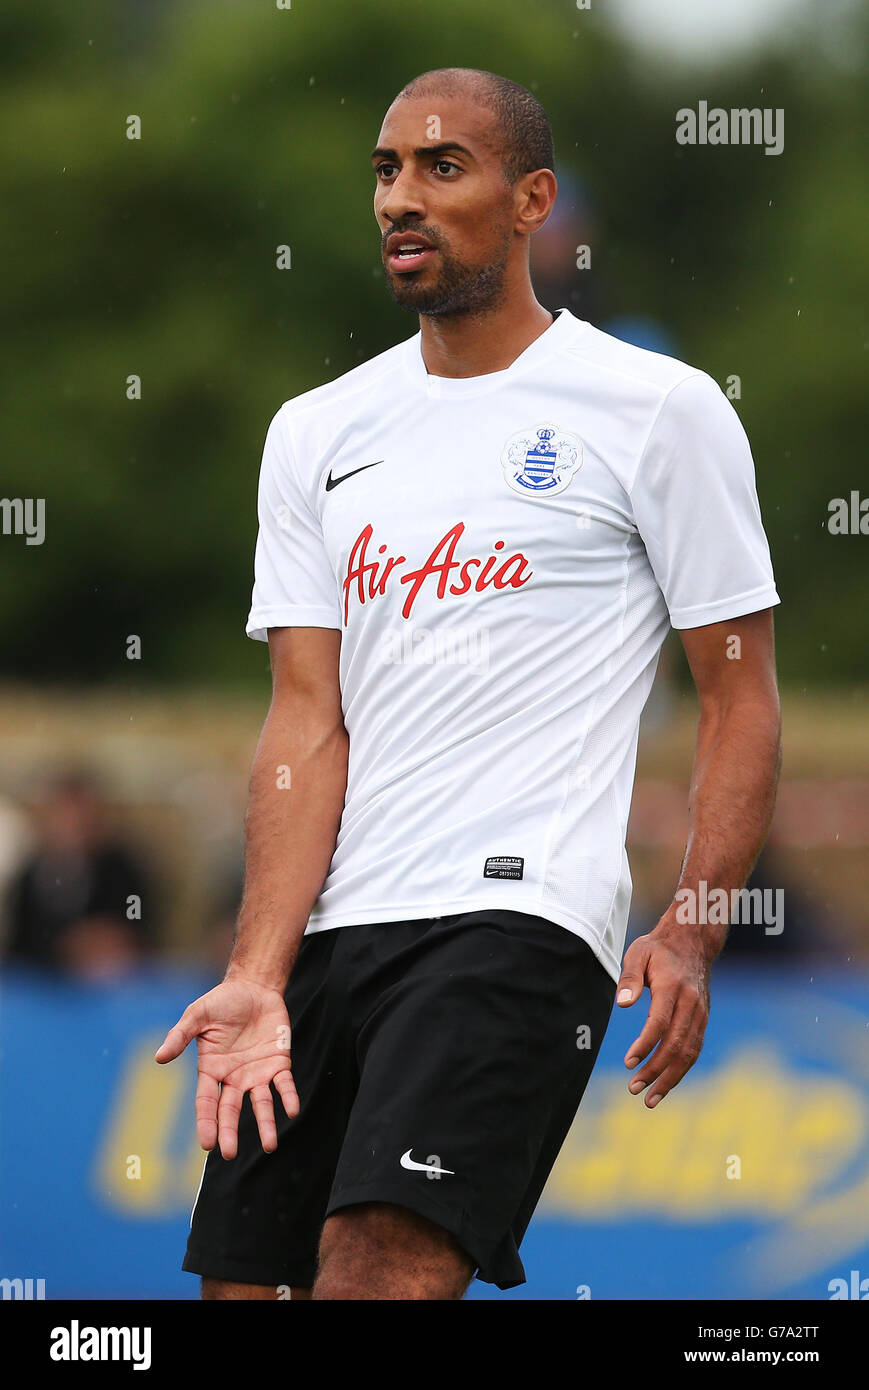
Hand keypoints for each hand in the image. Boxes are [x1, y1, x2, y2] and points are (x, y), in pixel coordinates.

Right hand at [155, 976, 298, 1157]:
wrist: (254, 986)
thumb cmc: (222, 1001)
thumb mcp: (197, 1015)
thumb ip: (180, 1035)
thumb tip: (159, 1058)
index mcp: (211, 1069)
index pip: (206, 1102)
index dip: (206, 1122)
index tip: (207, 1144)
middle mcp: (234, 1077)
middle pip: (231, 1110)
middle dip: (230, 1131)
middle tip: (230, 1154)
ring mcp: (257, 1072)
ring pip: (261, 1103)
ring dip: (265, 1124)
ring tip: (269, 1146)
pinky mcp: (279, 1062)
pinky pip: (284, 1084)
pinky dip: (288, 1097)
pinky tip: (292, 1110)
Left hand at [615, 921, 714, 1108]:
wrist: (693, 941)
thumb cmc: (658, 949)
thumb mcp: (638, 952)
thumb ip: (629, 978)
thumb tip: (622, 1004)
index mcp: (673, 987)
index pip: (660, 1023)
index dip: (645, 1045)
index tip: (628, 1063)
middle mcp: (691, 1003)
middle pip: (676, 1044)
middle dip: (656, 1070)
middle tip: (634, 1088)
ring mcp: (700, 1013)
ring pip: (689, 1053)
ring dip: (670, 1078)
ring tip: (650, 1098)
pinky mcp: (703, 1019)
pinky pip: (694, 1049)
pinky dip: (681, 1070)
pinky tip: (665, 1083)